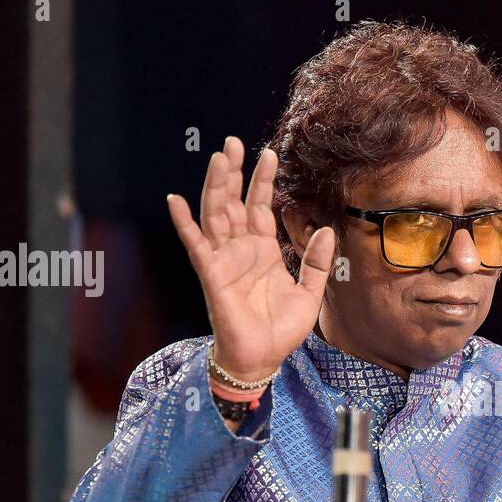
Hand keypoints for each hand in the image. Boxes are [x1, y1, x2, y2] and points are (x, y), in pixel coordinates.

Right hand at [167, 137, 335, 381]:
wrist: (263, 359)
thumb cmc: (280, 329)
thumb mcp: (309, 293)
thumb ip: (317, 262)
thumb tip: (326, 229)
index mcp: (263, 251)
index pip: (260, 207)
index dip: (263, 181)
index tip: (269, 154)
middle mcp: (240, 250)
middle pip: (234, 202)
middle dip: (235, 172)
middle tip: (234, 142)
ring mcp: (224, 260)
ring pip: (216, 215)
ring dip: (215, 186)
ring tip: (218, 157)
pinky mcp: (212, 274)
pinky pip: (195, 245)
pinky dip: (184, 223)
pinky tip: (175, 200)